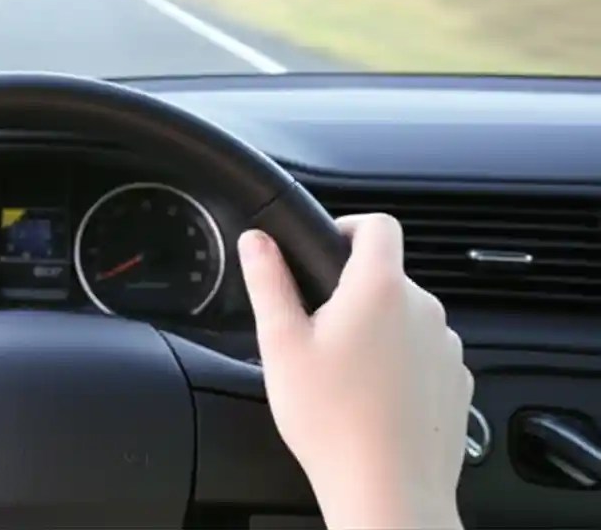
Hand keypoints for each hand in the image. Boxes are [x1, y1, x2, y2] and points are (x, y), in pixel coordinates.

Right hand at [239, 215, 472, 529]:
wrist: (386, 488)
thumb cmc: (332, 421)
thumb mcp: (281, 344)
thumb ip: (267, 281)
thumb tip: (256, 242)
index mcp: (379, 288)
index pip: (378, 225)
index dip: (349, 227)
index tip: (326, 249)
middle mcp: (423, 310)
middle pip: (388, 275)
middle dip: (353, 293)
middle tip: (317, 332)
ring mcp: (447, 348)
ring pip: (407, 317)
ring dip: (379, 330)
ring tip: (343, 373)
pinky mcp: (457, 382)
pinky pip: (425, 355)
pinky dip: (401, 365)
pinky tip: (371, 397)